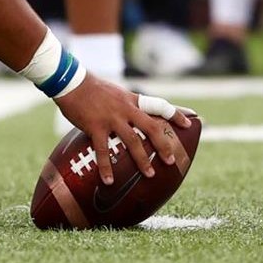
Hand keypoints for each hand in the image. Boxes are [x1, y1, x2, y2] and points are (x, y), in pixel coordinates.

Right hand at [54, 76, 191, 184]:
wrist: (71, 81)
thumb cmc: (92, 88)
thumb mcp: (116, 92)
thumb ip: (127, 104)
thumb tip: (135, 116)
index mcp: (132, 100)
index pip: (160, 105)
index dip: (176, 114)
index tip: (191, 122)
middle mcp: (126, 109)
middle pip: (152, 128)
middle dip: (163, 145)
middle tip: (170, 160)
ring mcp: (112, 118)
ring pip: (133, 141)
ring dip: (142, 160)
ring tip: (149, 174)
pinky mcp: (96, 127)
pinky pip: (104, 151)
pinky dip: (107, 167)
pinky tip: (109, 180)